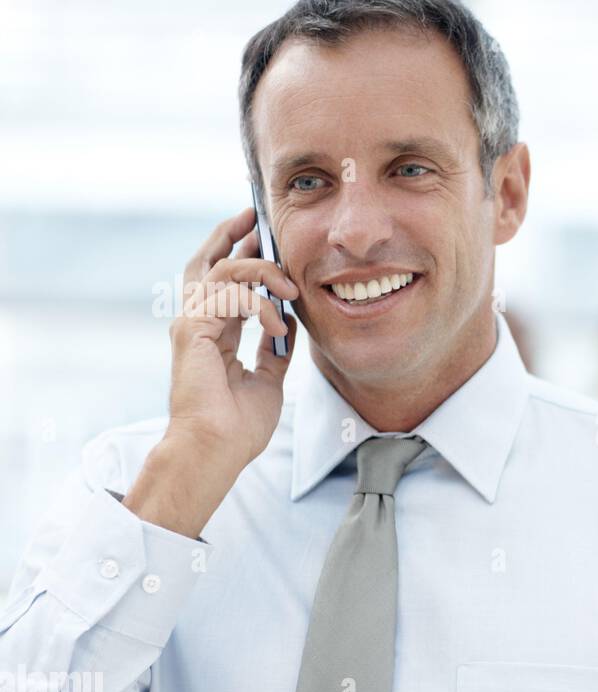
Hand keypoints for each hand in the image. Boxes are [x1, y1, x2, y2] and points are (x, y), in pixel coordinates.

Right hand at [167, 207, 299, 469]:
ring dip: (260, 271)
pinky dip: (259, 304)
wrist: (217, 449)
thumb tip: (288, 320)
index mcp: (211, 332)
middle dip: (231, 234)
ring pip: (222, 270)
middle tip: (255, 217)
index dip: (236, 252)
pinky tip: (278, 326)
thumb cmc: (237, 425)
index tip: (260, 233)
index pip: (220, 281)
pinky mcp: (193, 331)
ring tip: (288, 288)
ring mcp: (191, 325)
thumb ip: (274, 347)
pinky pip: (228, 296)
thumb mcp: (268, 378)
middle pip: (207, 261)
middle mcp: (196, 323)